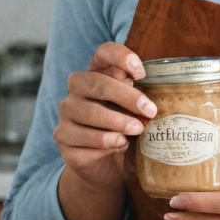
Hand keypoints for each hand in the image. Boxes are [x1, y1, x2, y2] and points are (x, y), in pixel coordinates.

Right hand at [53, 43, 156, 219]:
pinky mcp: (63, 137)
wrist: (105, 166)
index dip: (121, 57)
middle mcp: (77, 90)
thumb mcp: (135, 112)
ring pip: (88, 111)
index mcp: (97, 74)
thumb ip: (140, 97)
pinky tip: (119, 144)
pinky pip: (81, 136)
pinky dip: (103, 140)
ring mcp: (67, 113)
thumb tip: (155, 95)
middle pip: (96, 82)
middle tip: (149, 110)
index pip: (103, 53)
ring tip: (137, 130)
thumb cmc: (124, 130)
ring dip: (116, 120)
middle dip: (126, 96)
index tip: (142, 72)